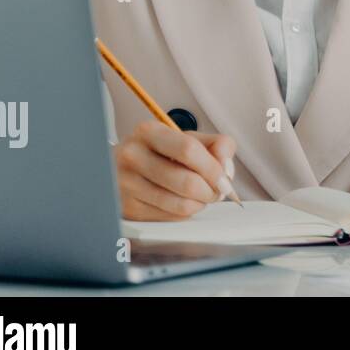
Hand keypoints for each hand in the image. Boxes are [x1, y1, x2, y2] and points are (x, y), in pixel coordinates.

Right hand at [113, 119, 236, 220]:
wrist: (122, 168)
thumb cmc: (162, 153)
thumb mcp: (188, 138)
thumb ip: (216, 144)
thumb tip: (226, 167)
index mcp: (149, 132)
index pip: (189, 150)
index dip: (213, 167)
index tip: (225, 178)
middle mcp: (132, 156)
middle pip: (187, 181)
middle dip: (211, 191)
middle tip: (218, 192)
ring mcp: (126, 184)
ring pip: (180, 204)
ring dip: (201, 204)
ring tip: (203, 196)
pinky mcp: (128, 209)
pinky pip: (170, 217)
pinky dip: (186, 212)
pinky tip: (184, 202)